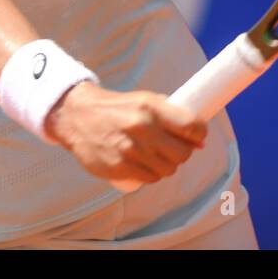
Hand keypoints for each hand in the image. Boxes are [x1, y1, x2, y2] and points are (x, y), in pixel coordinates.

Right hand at [43, 81, 207, 184]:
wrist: (78, 116)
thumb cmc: (116, 108)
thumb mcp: (144, 100)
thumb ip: (170, 114)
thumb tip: (199, 137)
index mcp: (151, 108)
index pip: (192, 127)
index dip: (198, 135)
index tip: (196, 138)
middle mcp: (142, 128)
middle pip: (183, 154)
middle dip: (181, 153)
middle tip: (171, 148)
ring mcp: (130, 150)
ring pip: (167, 170)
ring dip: (165, 165)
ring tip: (154, 156)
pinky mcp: (120, 167)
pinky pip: (150, 179)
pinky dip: (150, 174)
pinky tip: (142, 164)